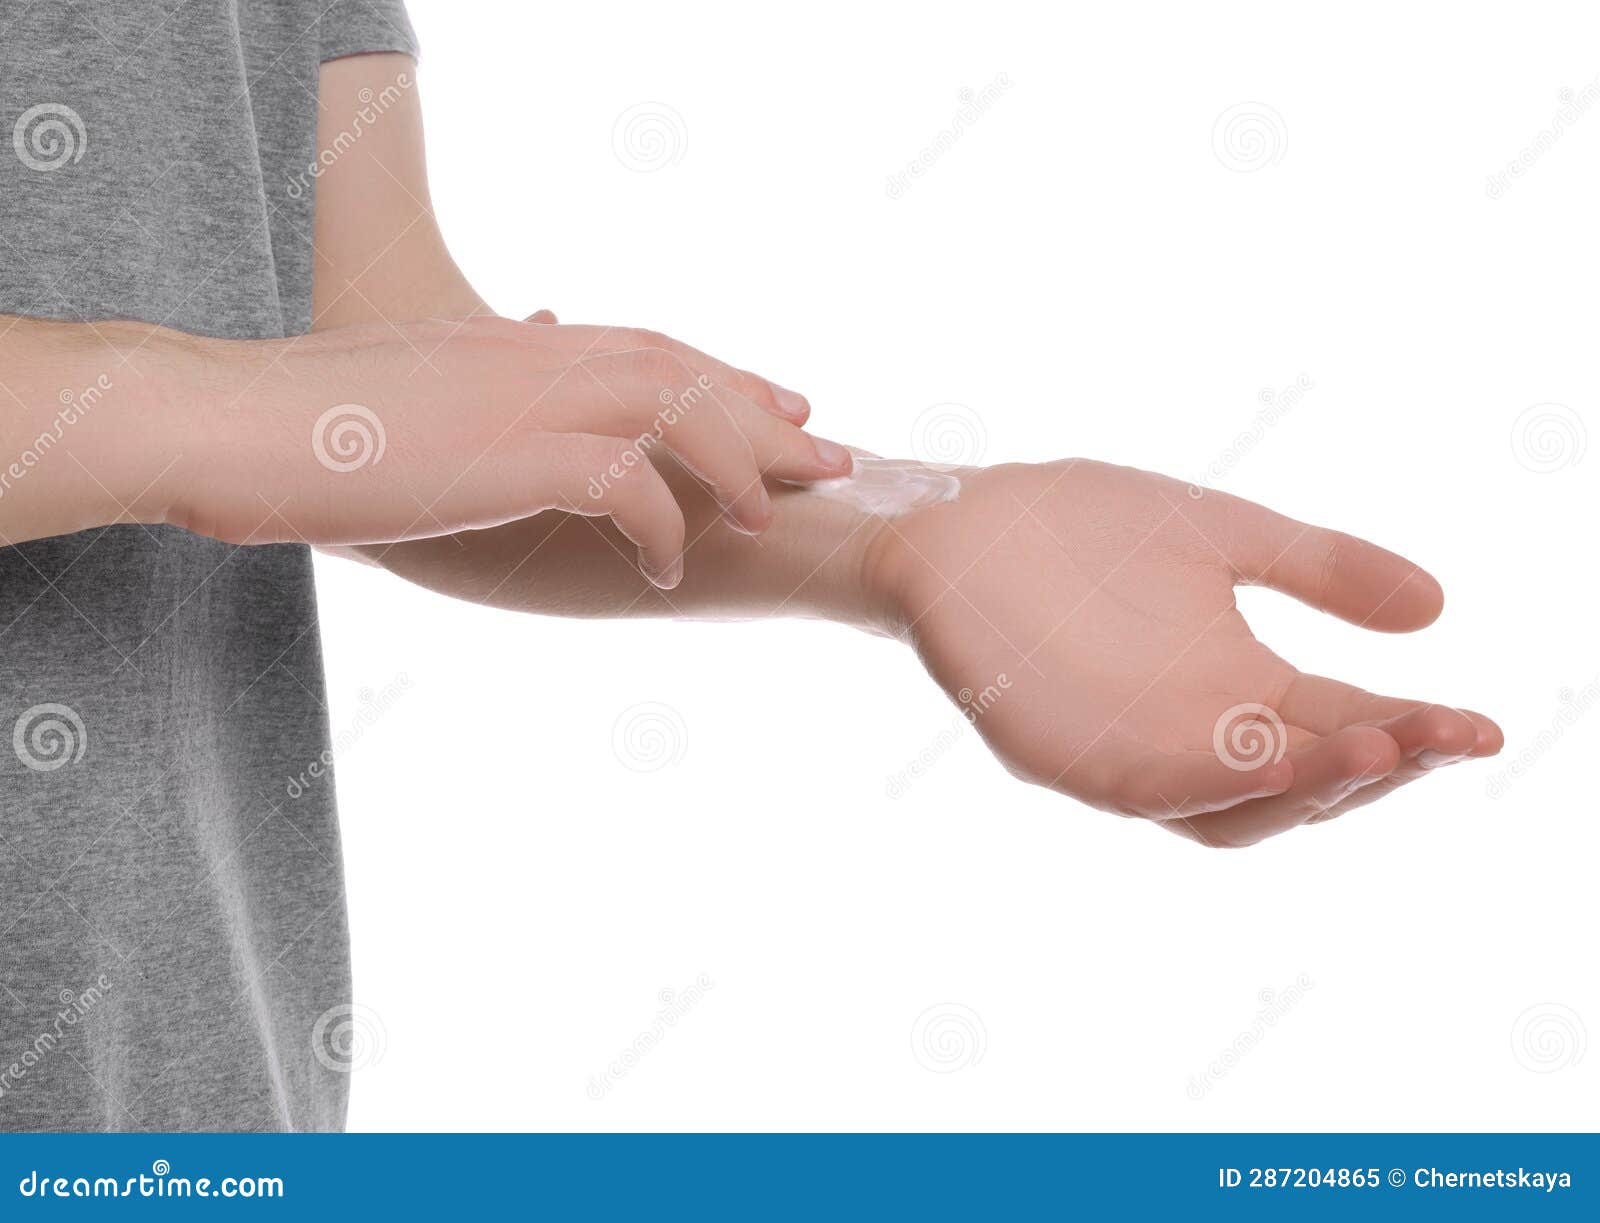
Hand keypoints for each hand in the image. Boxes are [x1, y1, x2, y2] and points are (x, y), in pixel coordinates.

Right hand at [169, 316, 845, 585]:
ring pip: (676, 409)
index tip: (779, 404)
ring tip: (774, 515)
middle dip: (765, 413)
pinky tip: (670, 567)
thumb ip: (482, 373)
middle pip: (684, 370)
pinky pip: (625, 481)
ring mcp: (526, 397)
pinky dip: (662, 522)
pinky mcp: (508, 452)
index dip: (723, 376)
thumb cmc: (304, 416)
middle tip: (829, 454)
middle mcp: (536, 356)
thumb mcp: (411, 382)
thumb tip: (531, 342)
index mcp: (516, 344)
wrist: (226, 418)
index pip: (648, 347)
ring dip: (737, 460)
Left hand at [866, 459, 1500, 845]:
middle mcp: (1188, 736)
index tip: (1481, 725)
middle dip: (1378, 766)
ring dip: (1309, 786)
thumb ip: (1315, 567)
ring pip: (1234, 805)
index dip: (1411, 734)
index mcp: (1234, 689)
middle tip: (1449, 736)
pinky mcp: (1063, 757)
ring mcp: (1126, 755)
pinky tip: (1274, 761)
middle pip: (1300, 783)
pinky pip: (1148, 791)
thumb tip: (1435, 608)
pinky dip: (1216, 785)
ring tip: (1383, 749)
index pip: (1338, 727)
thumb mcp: (1221, 535)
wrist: (959, 518)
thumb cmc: (1080, 528)